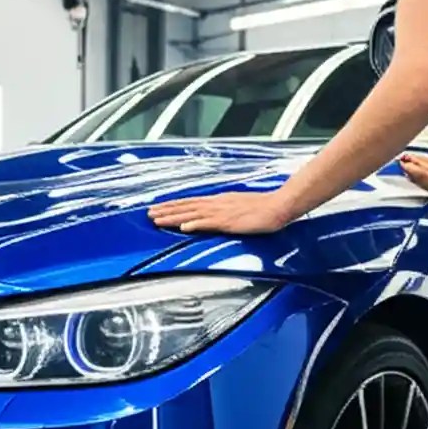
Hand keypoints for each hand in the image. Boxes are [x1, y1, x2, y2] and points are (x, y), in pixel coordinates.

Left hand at [148, 191, 299, 234]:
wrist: (279, 206)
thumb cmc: (262, 209)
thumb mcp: (237, 208)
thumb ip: (222, 212)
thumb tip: (210, 217)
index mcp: (218, 201)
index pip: (190, 203)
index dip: (173, 206)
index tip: (158, 208)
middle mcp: (216, 204)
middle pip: (186, 206)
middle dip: (166, 210)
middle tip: (148, 213)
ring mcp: (222, 212)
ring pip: (191, 213)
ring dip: (173, 216)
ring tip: (156, 219)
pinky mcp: (229, 221)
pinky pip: (209, 222)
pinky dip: (195, 223)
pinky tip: (183, 226)